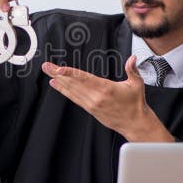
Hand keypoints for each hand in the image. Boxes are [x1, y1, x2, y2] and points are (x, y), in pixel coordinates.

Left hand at [41, 55, 174, 142]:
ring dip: (58, 81)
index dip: (70, 73)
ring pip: (71, 90)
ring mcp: (91, 104)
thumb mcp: (136, 84)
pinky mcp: (90, 109)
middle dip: (58, 74)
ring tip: (48, 72)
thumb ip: (132, 69)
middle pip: (73, 83)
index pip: (84, 78)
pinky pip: (74, 98)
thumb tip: (132, 59)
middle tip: (46, 66)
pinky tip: (56, 85)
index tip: (59, 69)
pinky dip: (64, 91)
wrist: (135, 123)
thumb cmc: (136, 104)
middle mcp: (96, 97)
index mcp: (106, 89)